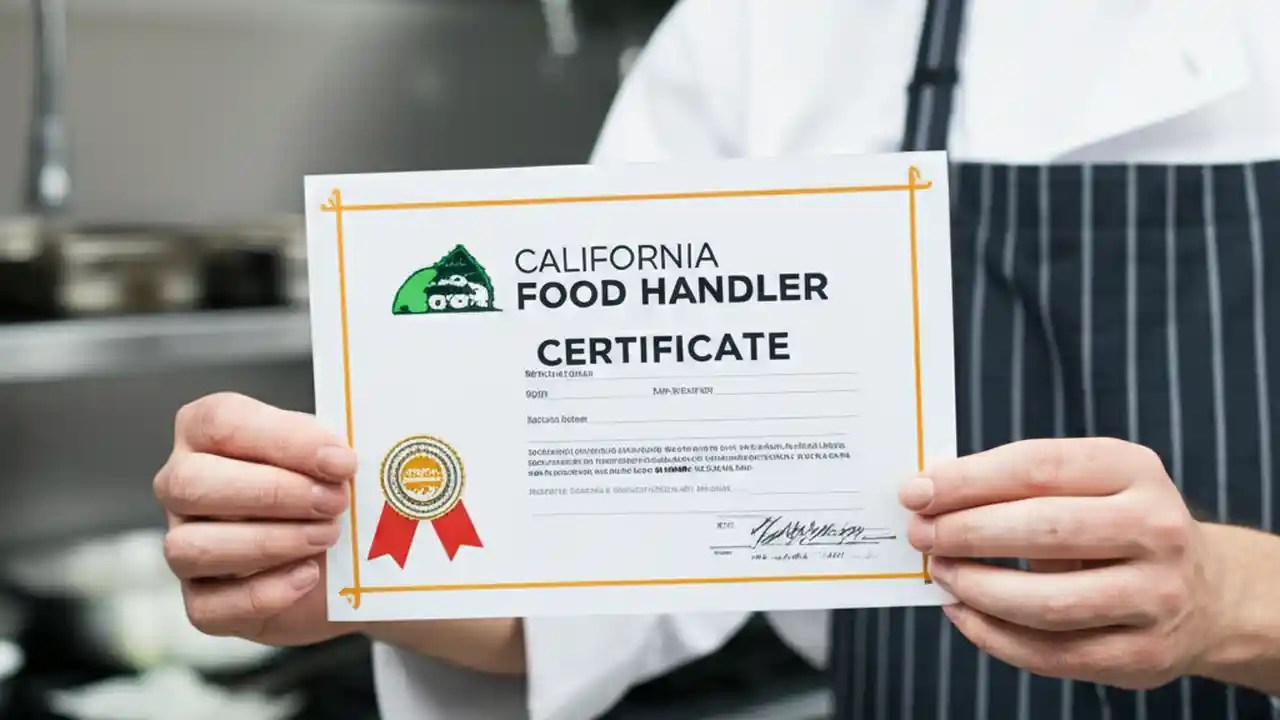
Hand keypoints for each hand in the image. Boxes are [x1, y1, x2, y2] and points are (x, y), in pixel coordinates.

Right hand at [154, 392, 357, 646]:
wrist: (347, 557)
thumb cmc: (330, 488)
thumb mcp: (333, 455)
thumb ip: (330, 449)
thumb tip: (339, 461)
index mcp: (206, 432)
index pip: (221, 422)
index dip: (284, 440)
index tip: (341, 461)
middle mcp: (182, 485)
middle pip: (191, 484)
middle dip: (273, 493)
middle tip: (334, 501)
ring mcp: (184, 545)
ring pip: (190, 547)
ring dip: (269, 542)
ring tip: (327, 536)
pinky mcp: (202, 602)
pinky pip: (210, 606)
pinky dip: (265, 594)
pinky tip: (308, 576)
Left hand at [900, 438, 1224, 689]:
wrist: (1206, 593)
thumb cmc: (1119, 525)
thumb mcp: (1089, 483)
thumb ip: (1018, 484)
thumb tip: (930, 494)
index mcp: (1134, 470)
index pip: (1037, 467)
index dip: (967, 481)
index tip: (917, 492)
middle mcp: (1156, 530)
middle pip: (1042, 530)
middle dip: (965, 533)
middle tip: (922, 534)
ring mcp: (1155, 597)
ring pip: (1045, 602)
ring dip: (977, 588)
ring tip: (942, 573)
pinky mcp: (1143, 655)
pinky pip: (1051, 653)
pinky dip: (993, 635)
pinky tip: (963, 612)